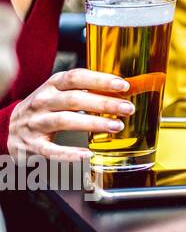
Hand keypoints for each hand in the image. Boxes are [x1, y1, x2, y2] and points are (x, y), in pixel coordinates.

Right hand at [5, 69, 132, 160]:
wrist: (9, 127)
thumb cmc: (45, 107)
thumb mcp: (60, 92)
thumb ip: (87, 90)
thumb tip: (124, 89)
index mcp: (52, 85)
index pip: (76, 77)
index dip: (100, 80)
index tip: (123, 85)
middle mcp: (42, 101)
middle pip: (74, 99)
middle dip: (104, 103)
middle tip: (128, 108)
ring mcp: (35, 123)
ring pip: (65, 120)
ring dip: (93, 123)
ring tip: (117, 126)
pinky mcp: (32, 144)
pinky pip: (51, 150)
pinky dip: (69, 153)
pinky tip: (87, 154)